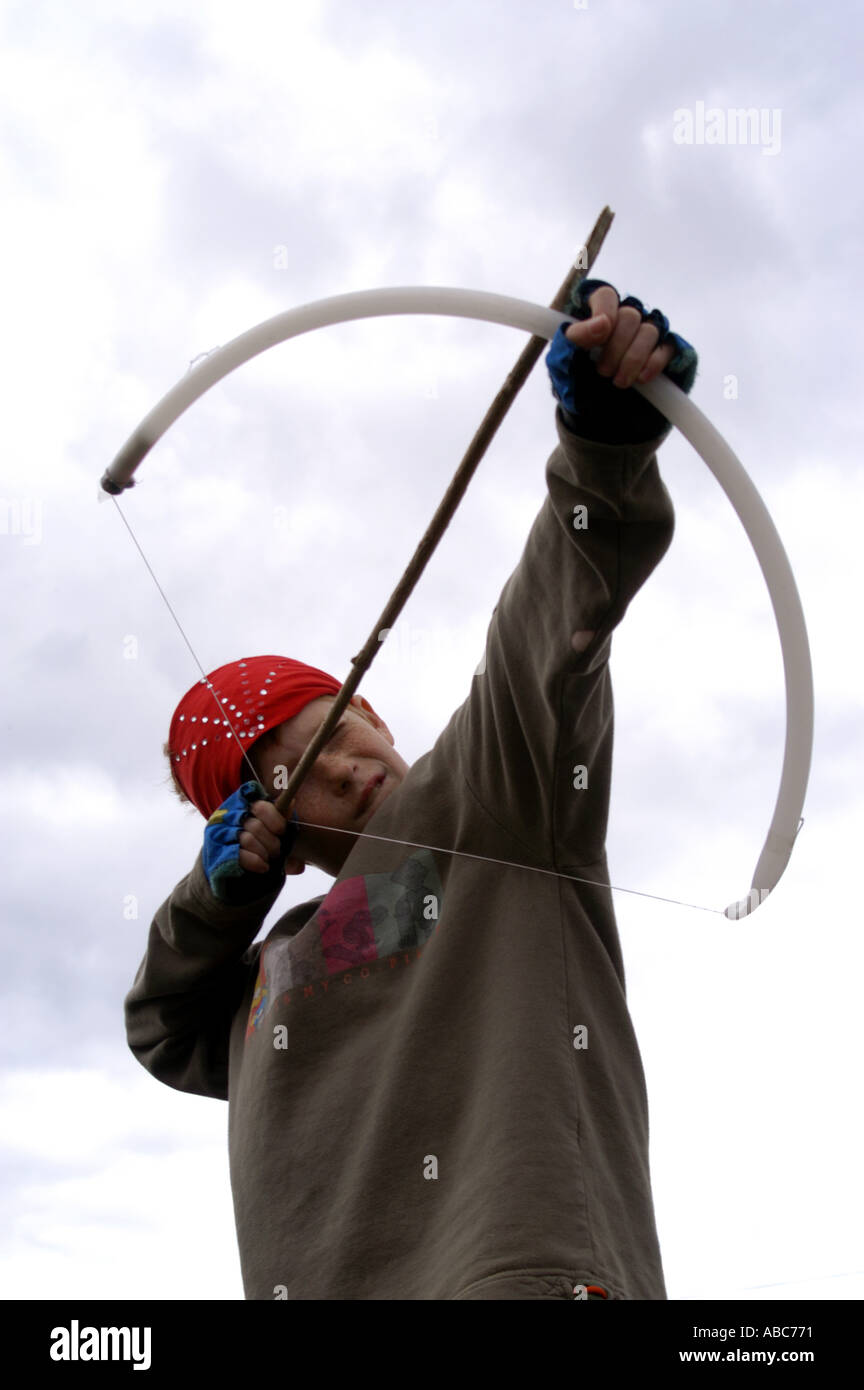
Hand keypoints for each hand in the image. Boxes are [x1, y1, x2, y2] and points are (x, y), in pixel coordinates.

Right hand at [203, 780, 303, 903]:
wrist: (230, 866)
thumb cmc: (257, 842)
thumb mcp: (271, 830)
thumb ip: (280, 819)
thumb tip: (292, 802)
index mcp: (243, 804)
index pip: (261, 807)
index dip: (275, 819)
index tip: (282, 830)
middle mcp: (228, 815)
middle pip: (256, 826)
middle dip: (272, 842)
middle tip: (277, 851)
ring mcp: (219, 833)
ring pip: (248, 840)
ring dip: (264, 853)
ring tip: (268, 859)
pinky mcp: (215, 851)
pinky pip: (239, 855)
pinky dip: (255, 862)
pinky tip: (263, 866)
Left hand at [563, 283, 675, 389]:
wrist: (592, 412)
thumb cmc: (574, 380)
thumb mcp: (563, 361)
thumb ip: (576, 338)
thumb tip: (603, 324)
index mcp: (595, 312)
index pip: (605, 296)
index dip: (604, 312)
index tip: (599, 335)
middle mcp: (623, 316)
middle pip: (630, 315)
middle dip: (616, 347)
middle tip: (602, 371)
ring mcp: (646, 332)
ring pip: (649, 331)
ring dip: (633, 359)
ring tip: (619, 381)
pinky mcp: (665, 350)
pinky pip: (667, 348)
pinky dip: (653, 364)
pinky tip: (640, 379)